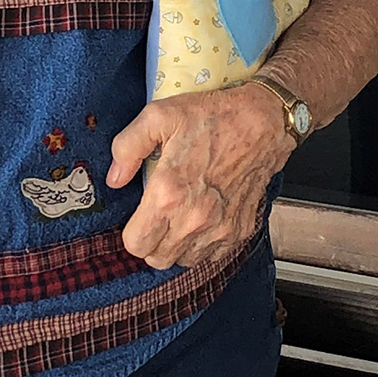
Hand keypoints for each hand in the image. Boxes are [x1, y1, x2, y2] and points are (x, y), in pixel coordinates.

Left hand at [106, 83, 290, 269]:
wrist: (263, 120)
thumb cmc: (213, 116)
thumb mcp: (158, 116)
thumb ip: (126, 148)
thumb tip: (114, 179)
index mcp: (169, 193)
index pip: (136, 244)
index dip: (132, 232)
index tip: (138, 216)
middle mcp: (194, 218)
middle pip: (157, 259)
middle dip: (152, 241)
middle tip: (157, 216)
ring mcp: (220, 228)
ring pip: (184, 261)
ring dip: (177, 245)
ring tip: (180, 217)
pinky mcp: (240, 229)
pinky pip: (212, 256)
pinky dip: (204, 244)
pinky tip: (203, 219)